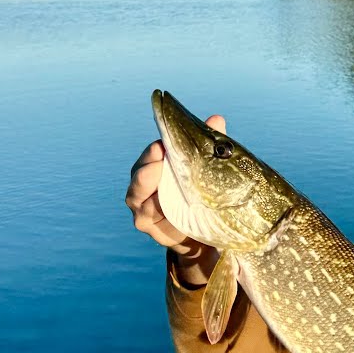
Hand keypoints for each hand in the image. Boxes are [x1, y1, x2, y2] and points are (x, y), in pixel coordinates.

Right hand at [125, 114, 226, 284]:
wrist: (203, 233)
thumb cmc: (202, 197)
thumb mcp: (207, 171)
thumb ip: (209, 146)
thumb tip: (216, 119)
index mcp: (157, 167)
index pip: (152, 155)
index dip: (155, 149)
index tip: (162, 144)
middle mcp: (145, 184)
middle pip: (140, 172)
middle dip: (148, 164)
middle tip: (158, 153)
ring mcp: (142, 206)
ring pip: (137, 194)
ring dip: (145, 184)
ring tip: (154, 173)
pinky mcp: (147, 225)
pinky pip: (144, 216)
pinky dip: (150, 210)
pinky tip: (156, 204)